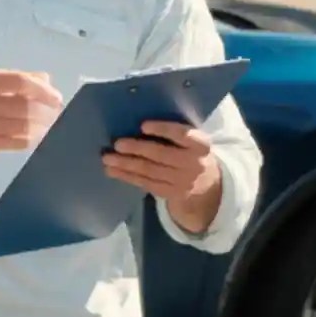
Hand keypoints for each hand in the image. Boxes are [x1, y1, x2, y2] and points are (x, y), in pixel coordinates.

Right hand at [0, 69, 63, 155]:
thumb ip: (19, 78)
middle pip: (24, 108)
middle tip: (57, 113)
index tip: (56, 98)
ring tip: (49, 123)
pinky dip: (31, 138)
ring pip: (23, 128)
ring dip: (42, 126)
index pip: (19, 82)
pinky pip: (17, 143)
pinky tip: (35, 134)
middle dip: (47, 111)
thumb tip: (47, 81)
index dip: (42, 90)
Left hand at [102, 121, 222, 232]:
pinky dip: (127, 176)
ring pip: (150, 171)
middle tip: (117, 144)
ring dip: (125, 164)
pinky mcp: (171, 194)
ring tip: (107, 158)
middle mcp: (194, 164)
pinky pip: (146, 184)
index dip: (163, 129)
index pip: (183, 135)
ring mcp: (183, 181)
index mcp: (201, 145)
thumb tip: (135, 122)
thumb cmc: (190, 151)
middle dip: (137, 149)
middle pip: (161, 155)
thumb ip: (173, 133)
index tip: (143, 125)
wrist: (208, 184)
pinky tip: (112, 170)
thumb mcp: (191, 141)